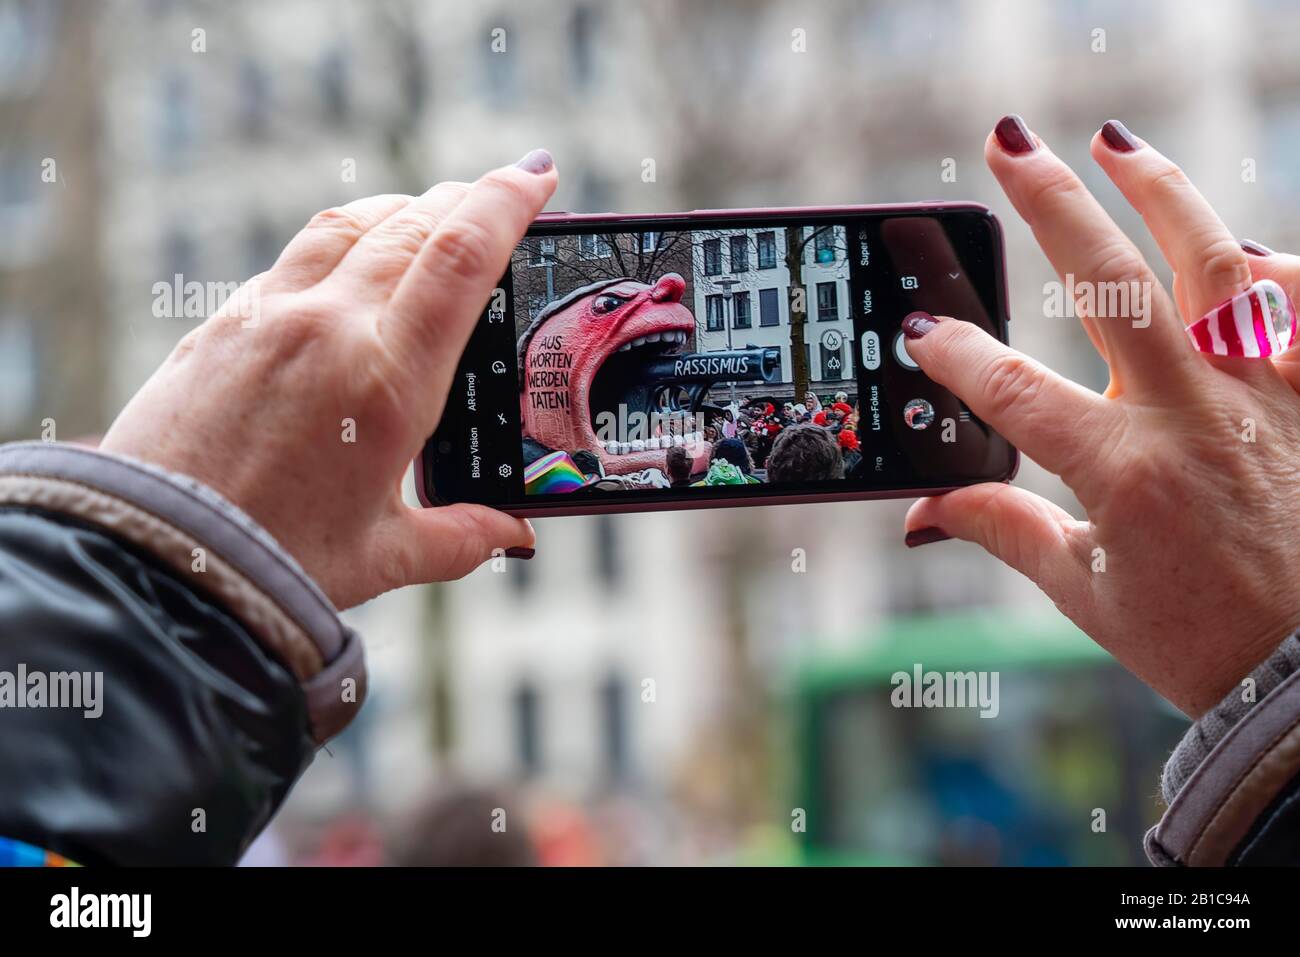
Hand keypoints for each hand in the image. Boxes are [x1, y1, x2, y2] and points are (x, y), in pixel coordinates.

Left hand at [100, 149, 557, 608]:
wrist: (151, 560)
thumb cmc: (269, 563)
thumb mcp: (384, 554)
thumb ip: (460, 536)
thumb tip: (513, 535)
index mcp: (388, 382)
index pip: (462, 257)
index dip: (507, 202)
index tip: (538, 176)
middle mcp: (329, 327)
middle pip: (413, 224)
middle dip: (466, 198)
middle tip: (501, 194)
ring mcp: (268, 316)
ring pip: (349, 224)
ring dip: (402, 209)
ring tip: (431, 214)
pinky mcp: (220, 324)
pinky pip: (295, 257)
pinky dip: (340, 243)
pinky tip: (351, 266)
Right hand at [902, 116, 1299, 716]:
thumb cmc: (1207, 642)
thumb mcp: (1086, 592)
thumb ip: (1003, 529)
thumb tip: (924, 511)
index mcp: (1125, 470)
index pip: (1014, 389)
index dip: (956, 354)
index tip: (920, 332)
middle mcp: (1195, 414)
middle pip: (1111, 279)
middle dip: (1051, 201)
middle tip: (1008, 143)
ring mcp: (1266, 392)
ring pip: (1212, 259)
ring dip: (1159, 190)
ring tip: (1116, 141)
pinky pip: (1298, 302)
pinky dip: (1269, 263)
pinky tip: (1235, 244)